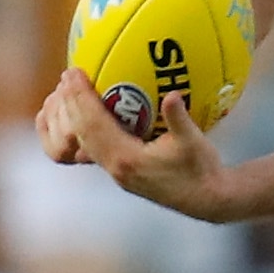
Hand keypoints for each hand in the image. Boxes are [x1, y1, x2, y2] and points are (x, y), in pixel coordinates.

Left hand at [38, 68, 234, 219]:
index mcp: (127, 159)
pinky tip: (89, 112)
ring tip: (70, 91)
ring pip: (85, 141)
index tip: (74, 73)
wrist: (206, 199)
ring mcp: (117, 172)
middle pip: (82, 133)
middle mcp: (116, 167)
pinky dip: (86, 127)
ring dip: (75, 115)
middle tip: (67, 76)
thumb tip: (172, 95)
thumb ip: (179, 119)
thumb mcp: (194, 142)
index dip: (81, 98)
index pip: (93, 125)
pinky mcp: (122, 172)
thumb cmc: (202, 170)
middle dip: (70, 103)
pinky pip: (95, 147)